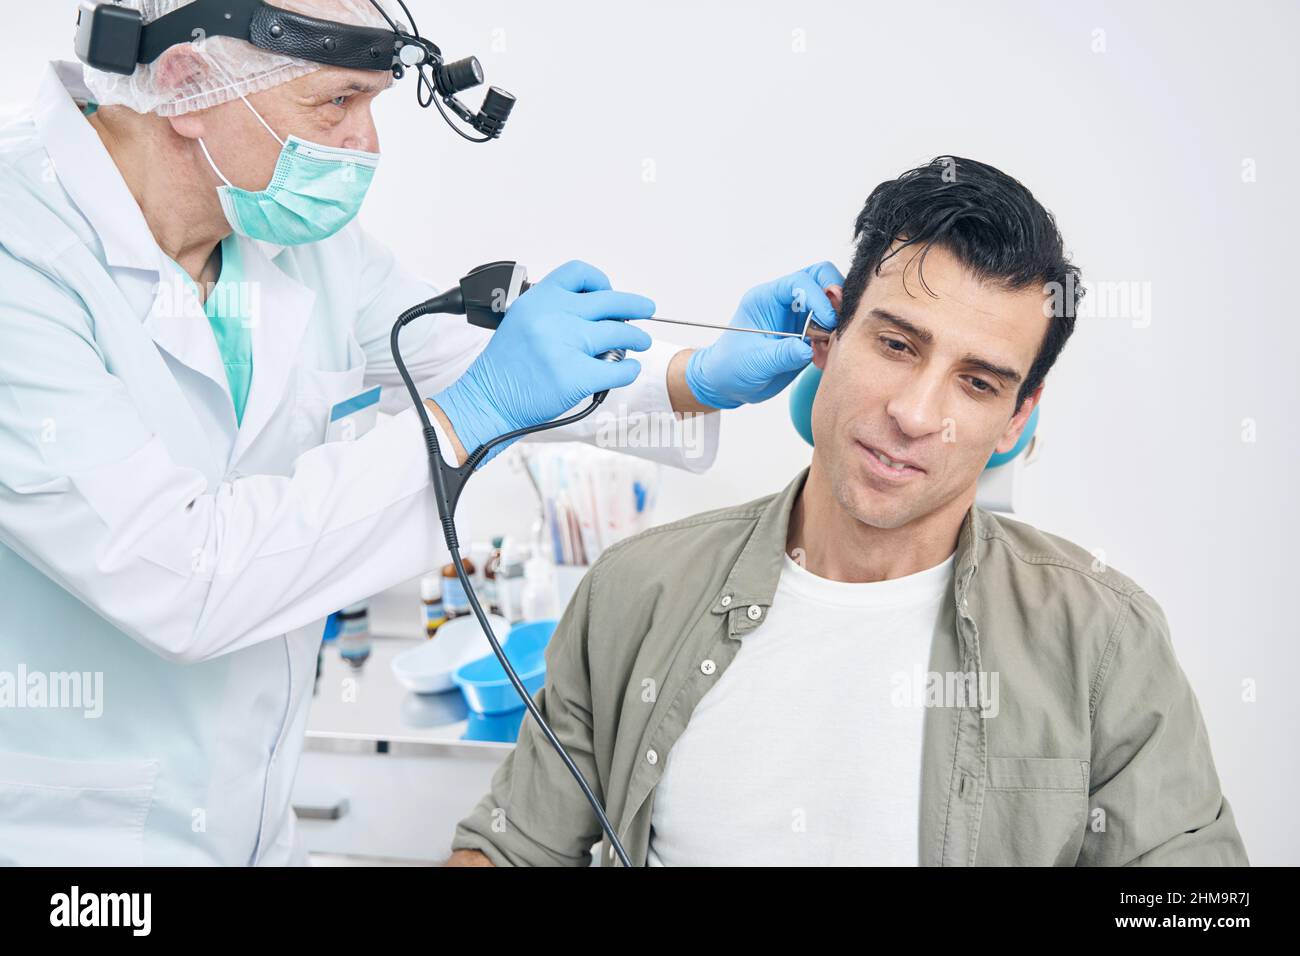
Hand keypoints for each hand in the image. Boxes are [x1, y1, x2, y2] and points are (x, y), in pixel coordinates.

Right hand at [431, 260, 654, 466]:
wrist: (487, 400)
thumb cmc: (505, 367)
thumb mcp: (521, 321)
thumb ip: (553, 310)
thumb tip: (596, 311)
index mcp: (538, 299)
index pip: (579, 273)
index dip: (601, 281)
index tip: (608, 292)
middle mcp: (553, 316)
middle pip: (609, 301)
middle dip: (635, 305)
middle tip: (646, 309)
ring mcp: (565, 345)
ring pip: (620, 333)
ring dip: (636, 337)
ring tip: (641, 342)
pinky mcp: (575, 376)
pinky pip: (618, 369)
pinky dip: (628, 370)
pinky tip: (627, 370)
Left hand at [684, 261, 842, 408]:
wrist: (728, 385)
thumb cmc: (731, 367)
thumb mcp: (755, 362)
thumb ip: (782, 354)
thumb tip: (807, 349)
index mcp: (766, 298)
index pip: (800, 281)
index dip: (819, 296)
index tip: (828, 321)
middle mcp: (785, 302)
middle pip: (821, 278)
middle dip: (835, 297)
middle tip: (838, 323)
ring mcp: (799, 316)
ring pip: (831, 302)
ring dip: (836, 322)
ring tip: (826, 349)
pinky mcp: (808, 335)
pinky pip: (831, 329)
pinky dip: (834, 341)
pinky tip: (820, 360)